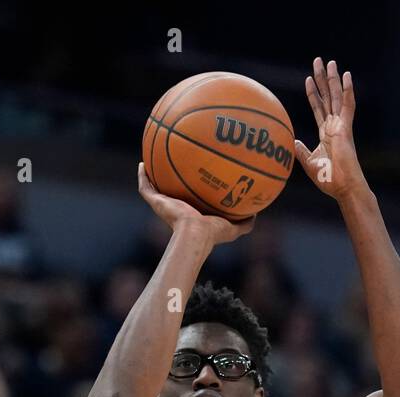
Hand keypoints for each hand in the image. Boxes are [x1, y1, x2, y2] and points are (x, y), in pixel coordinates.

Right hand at [137, 163, 255, 244]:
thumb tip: (257, 212)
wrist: (195, 234)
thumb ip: (245, 222)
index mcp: (191, 214)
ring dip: (152, 176)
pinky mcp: (156, 203)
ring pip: (155, 188)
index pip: (190, 201)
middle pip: (171, 192)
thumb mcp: (234, 228)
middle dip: (170, 180)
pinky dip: (142, 176)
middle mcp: (176, 209)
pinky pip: (145, 187)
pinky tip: (142, 163)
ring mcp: (164, 205)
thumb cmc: (213, 233)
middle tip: (173, 164)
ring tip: (151, 159)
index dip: (191, 191)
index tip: (194, 178)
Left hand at [295, 57, 368, 201]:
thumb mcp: (309, 163)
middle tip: (319, 61)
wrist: (343, 187)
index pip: (319, 108)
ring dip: (333, 79)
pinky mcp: (347, 129)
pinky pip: (348, 106)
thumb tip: (292, 141)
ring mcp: (341, 126)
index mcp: (326, 133)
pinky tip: (346, 76)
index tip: (308, 79)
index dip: (313, 93)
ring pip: (337, 97)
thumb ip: (302, 151)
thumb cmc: (328, 179)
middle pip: (327, 97)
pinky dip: (348, 90)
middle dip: (322, 79)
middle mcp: (335, 126)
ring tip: (330, 62)